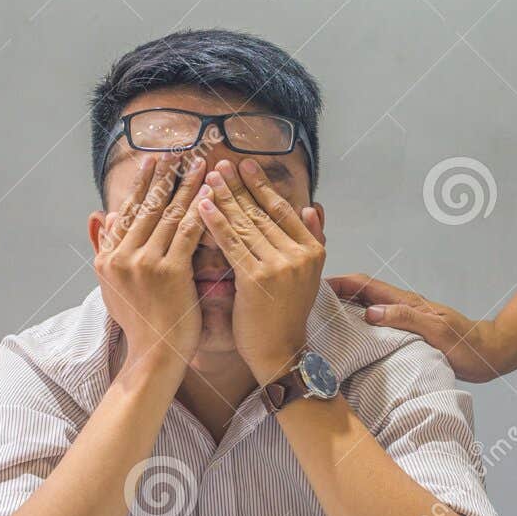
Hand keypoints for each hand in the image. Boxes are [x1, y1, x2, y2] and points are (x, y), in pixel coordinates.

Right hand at [94, 155, 206, 376]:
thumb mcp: (111, 285)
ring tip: (201, 164)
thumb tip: (100, 214)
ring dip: (186, 186)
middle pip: (146, 207)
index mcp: (108, 258)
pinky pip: (187, 232)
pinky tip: (210, 193)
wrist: (154, 354)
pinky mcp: (170, 272)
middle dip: (164, 177)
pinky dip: (199, 209)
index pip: (126, 212)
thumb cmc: (140, 322)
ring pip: (168, 215)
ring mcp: (145, 264)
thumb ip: (104, 248)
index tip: (154, 162)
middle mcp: (122, 257)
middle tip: (177, 152)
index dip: (141, 185)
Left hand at [196, 158, 325, 384]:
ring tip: (208, 178)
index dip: (262, 186)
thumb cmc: (287, 315)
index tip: (246, 165)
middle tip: (220, 164)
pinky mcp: (257, 279)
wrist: (280, 351)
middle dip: (239, 186)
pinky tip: (202, 205)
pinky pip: (232, 244)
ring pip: (246, 225)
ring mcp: (279, 266)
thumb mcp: (310, 275)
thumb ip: (314, 239)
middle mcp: (299, 255)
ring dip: (225, 198)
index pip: (283, 210)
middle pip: (262, 213)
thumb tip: (314, 206)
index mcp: (313, 250)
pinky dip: (216, 223)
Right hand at [327, 275, 507, 382]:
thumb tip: (370, 312)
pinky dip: (356, 326)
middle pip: (359, 293)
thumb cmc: (467, 344)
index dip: (337, 282)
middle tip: (304, 304)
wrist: (488, 355)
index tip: (312, 287)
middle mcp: (400, 307)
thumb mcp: (438, 330)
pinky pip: (373, 325)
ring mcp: (402, 319)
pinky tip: (346, 339)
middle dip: (332, 294)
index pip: (364, 284)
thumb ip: (406, 318)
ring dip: (341, 310)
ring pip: (364, 308)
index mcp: (405, 302)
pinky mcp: (405, 333)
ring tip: (317, 321)